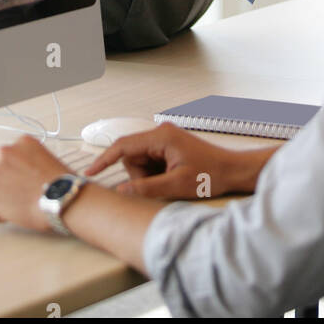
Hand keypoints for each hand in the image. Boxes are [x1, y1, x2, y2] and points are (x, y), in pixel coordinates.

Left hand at [0, 135, 67, 229]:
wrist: (63, 198)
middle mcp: (3, 153)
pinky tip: (12, 215)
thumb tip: (17, 176)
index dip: (9, 174)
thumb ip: (27, 161)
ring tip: (13, 207)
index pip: (2, 159)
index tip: (17, 183)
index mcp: (20, 143)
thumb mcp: (46, 159)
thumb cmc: (61, 184)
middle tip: (15, 197)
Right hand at [84, 122, 233, 198]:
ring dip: (149, 176)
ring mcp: (164, 139)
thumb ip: (146, 188)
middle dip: (140, 175)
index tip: (91, 172)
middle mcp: (160, 133)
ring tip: (171, 181)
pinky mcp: (168, 147)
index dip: (105, 159)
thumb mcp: (177, 185)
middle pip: (132, 156)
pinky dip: (155, 174)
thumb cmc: (210, 175)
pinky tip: (172, 177)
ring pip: (140, 161)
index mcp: (161, 136)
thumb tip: (122, 190)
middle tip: (162, 184)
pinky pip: (150, 162)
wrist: (232, 170)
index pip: (124, 146)